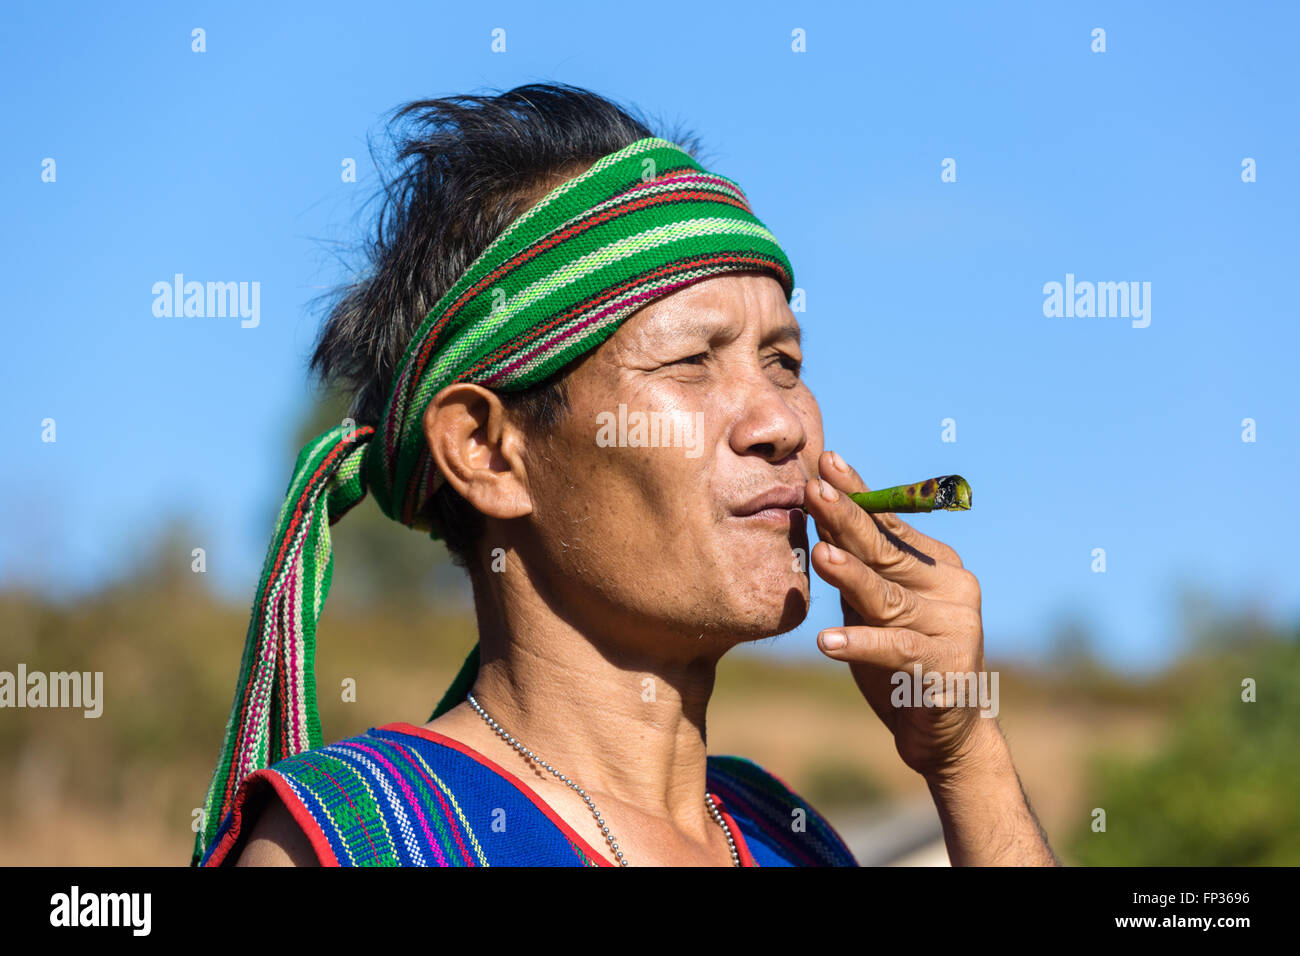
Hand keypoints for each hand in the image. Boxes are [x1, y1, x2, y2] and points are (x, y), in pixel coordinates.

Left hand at [803, 450, 997, 781]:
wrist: (946, 732)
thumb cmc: (902, 662)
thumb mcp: (874, 609)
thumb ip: (855, 569)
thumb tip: (815, 515)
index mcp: (935, 564)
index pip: (886, 523)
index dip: (856, 493)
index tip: (825, 462)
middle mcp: (950, 586)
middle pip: (885, 550)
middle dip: (846, 518)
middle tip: (814, 489)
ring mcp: (953, 624)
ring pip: (888, 596)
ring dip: (852, 576)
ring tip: (821, 557)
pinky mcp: (947, 665)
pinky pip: (895, 650)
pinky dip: (860, 644)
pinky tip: (827, 641)